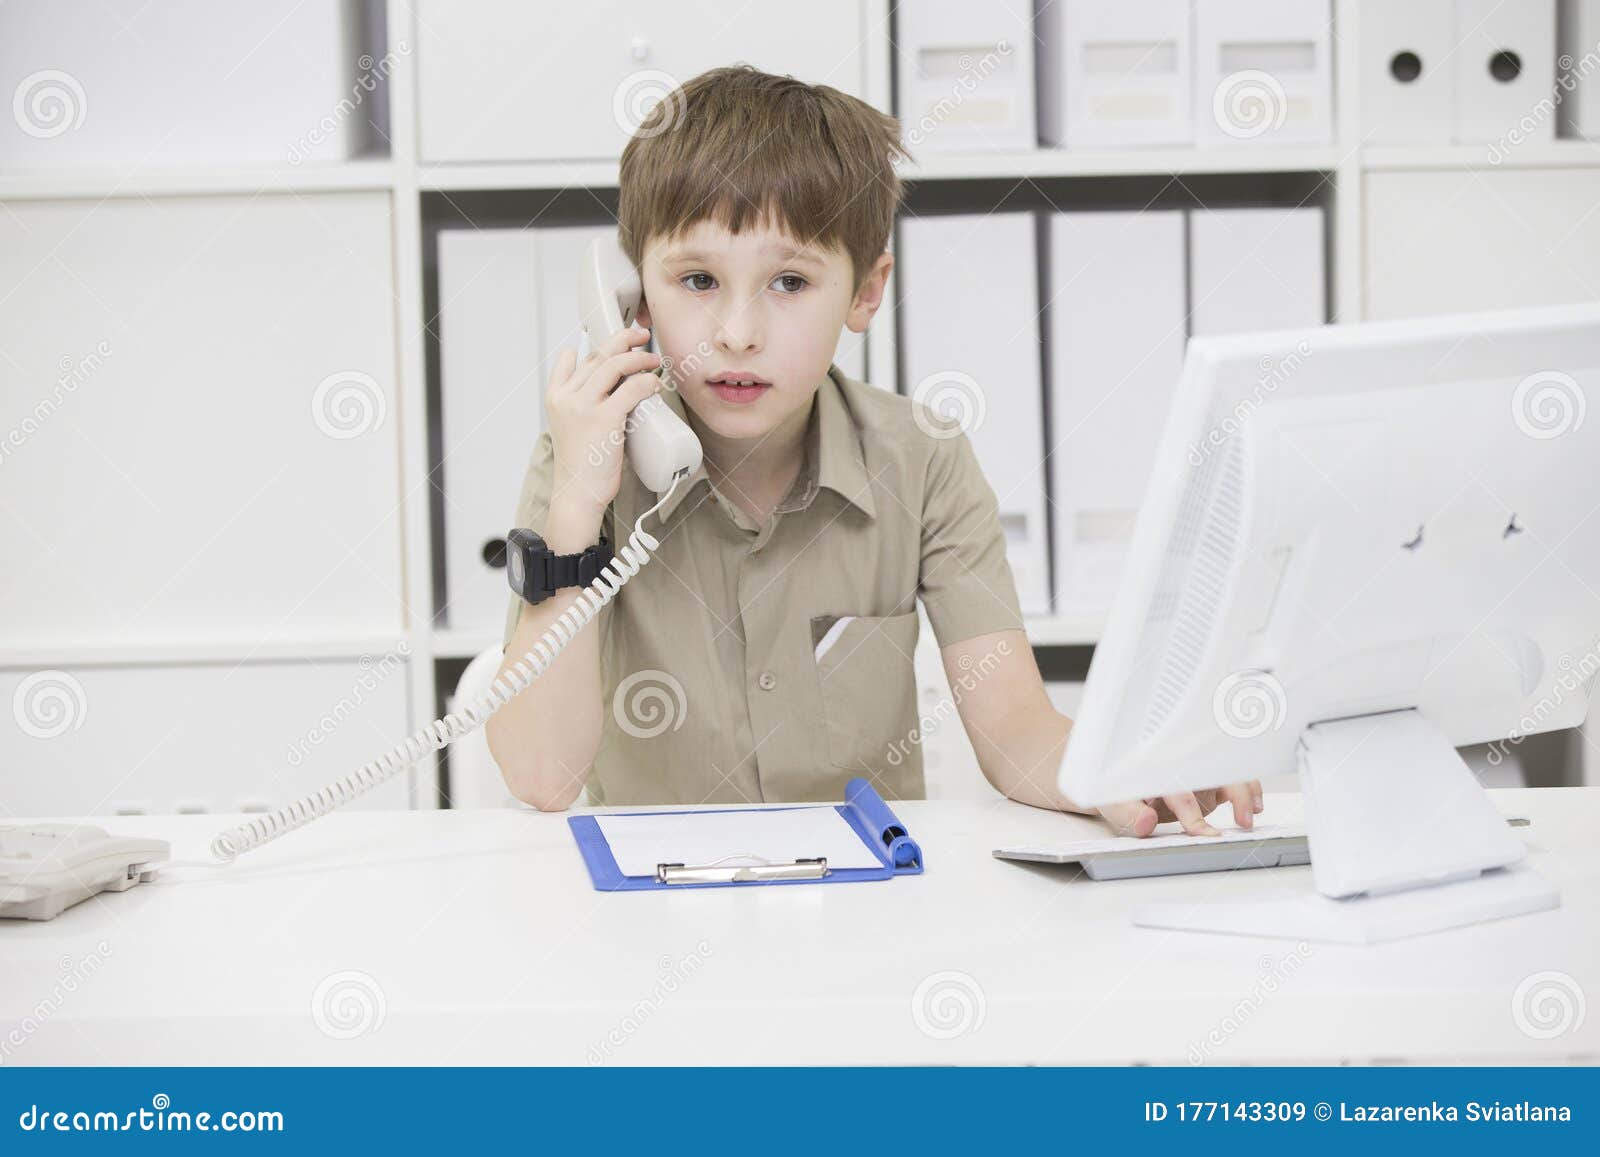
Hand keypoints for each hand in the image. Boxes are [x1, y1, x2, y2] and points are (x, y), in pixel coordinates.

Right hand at [545, 323, 663, 511]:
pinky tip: (655, 385)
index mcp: (556, 397)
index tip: (613, 341)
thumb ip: (584, 403)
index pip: (572, 359)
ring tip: (654, 361)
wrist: (578, 493)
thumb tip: (614, 387)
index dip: (594, 344)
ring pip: (615, 365)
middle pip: (598, 355)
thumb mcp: (571, 427)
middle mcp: (567, 397)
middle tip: (641, 336)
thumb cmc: (581, 465)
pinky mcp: (604, 419)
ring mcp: (584, 406)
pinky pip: (632, 388)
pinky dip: (647, 382)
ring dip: (639, 358)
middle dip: (623, 339)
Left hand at [1096, 781, 1262, 837]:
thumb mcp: (1113, 803)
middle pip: (1214, 773)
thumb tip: (1147, 822)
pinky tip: (1256, 805)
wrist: (1118, 779)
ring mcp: (1197, 772)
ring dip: (1245, 792)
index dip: (1192, 815)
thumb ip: (1128, 814)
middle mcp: (1181, 767)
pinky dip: (1249, 789)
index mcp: (1156, 770)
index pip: (1179, 792)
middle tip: (1244, 821)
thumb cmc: (1117, 790)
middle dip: (1234, 795)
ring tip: (1251, 816)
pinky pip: (1234, 779)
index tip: (1204, 835)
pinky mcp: (1209, 780)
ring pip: (1228, 773)